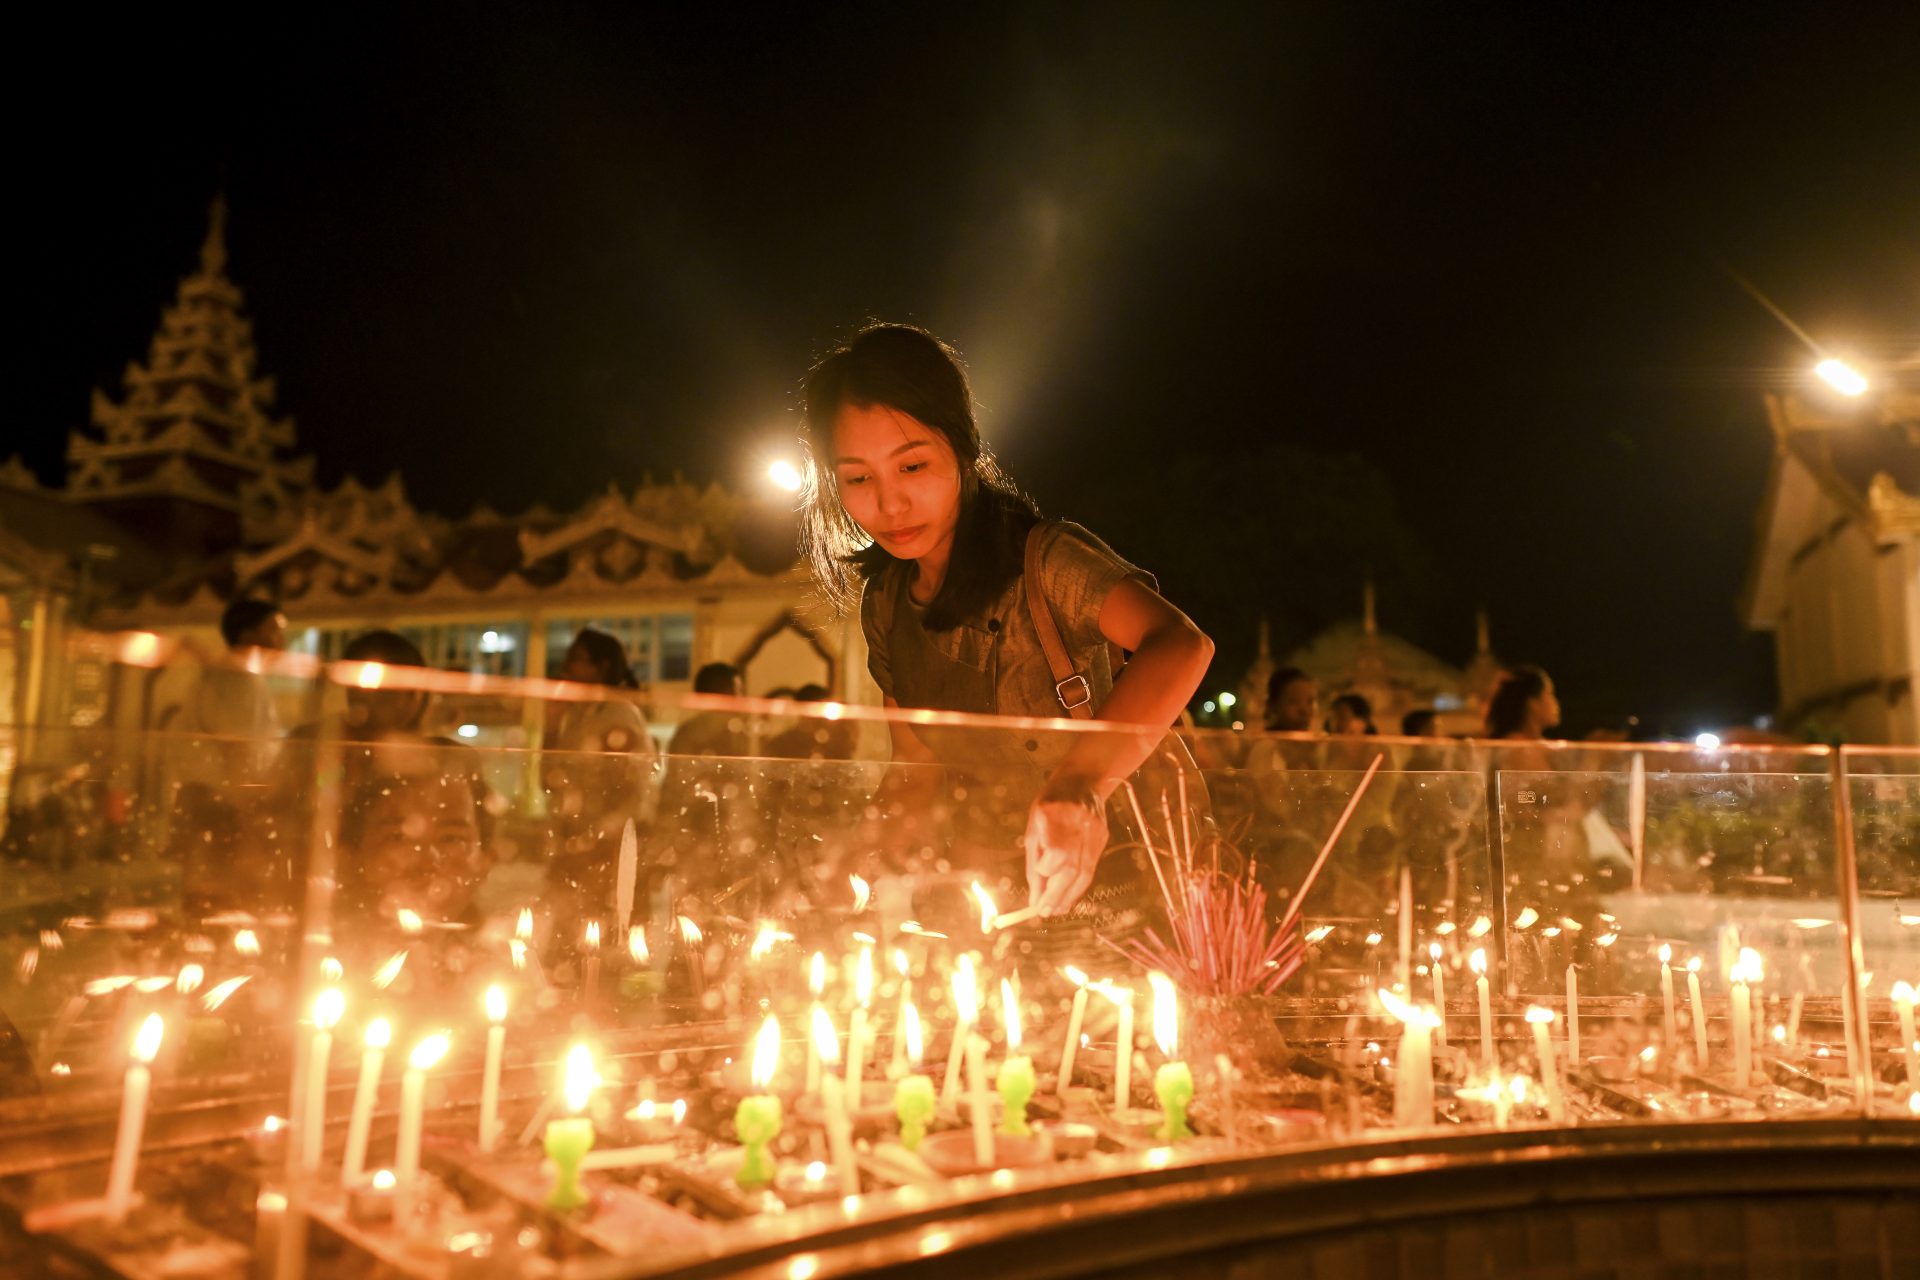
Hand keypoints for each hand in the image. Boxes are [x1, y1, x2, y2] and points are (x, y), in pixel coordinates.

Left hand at [1024, 781, 1108, 916]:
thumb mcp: (1033, 829)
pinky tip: (1067, 898)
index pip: (1057, 852)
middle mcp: (1079, 824)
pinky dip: (1078, 886)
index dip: (1047, 872)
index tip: (1036, 885)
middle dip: (1057, 895)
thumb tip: (1034, 898)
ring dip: (1068, 896)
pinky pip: (1091, 869)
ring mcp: (1095, 832)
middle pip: (1072, 869)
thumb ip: (1033, 863)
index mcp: (1055, 815)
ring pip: (1085, 873)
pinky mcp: (1103, 839)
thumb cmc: (1049, 806)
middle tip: (1044, 912)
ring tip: (1055, 910)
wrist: (1081, 782)